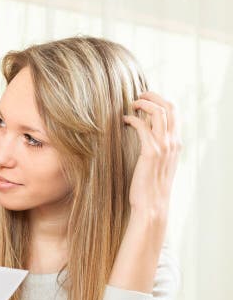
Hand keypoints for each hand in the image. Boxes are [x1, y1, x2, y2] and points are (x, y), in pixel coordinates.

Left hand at [123, 91, 181, 220]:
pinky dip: (133, 119)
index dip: (161, 101)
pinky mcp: (151, 152)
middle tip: (139, 95)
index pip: (175, 113)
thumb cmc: (150, 186)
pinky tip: (124, 120)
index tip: (147, 99)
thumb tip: (145, 138)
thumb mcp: (158, 164)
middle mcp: (173, 142)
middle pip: (170, 107)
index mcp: (176, 143)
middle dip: (154, 96)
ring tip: (131, 104)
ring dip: (144, 103)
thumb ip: (157, 149)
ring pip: (158, 112)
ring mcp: (164, 146)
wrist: (151, 204)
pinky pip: (143, 126)